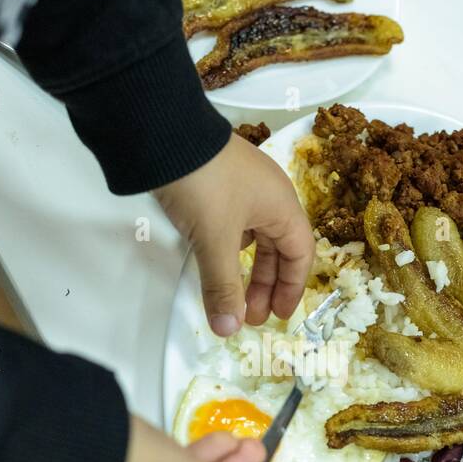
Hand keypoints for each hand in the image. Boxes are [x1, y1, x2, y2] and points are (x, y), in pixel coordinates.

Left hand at [155, 131, 313, 334]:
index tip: (279, 315)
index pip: (299, 254)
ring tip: (231, 299)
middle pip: (276, 249)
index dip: (292, 288)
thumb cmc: (204, 184)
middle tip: (250, 317)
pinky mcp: (215, 186)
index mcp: (281, 205)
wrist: (163, 133)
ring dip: (243, 272)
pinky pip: (231, 228)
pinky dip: (226, 253)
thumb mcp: (215, 240)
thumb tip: (228, 329)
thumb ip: (223, 286)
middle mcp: (267, 196)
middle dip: (264, 286)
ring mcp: (241, 189)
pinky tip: (215, 266)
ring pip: (252, 240)